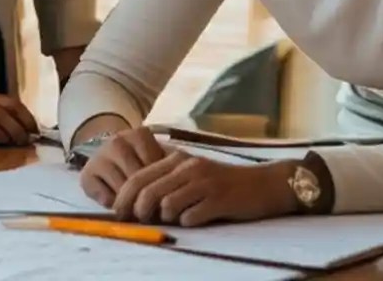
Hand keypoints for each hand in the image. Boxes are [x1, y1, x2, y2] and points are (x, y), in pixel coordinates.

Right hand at [79, 127, 166, 206]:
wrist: (110, 159)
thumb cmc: (141, 163)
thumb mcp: (157, 160)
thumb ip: (166, 171)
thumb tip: (173, 195)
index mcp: (139, 135)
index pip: (154, 165)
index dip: (160, 184)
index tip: (164, 194)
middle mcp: (117, 141)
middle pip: (137, 178)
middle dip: (145, 196)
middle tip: (152, 207)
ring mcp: (99, 156)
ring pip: (122, 189)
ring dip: (130, 202)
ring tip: (136, 206)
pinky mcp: (86, 174)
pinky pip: (105, 197)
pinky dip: (113, 205)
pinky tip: (118, 204)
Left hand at [112, 153, 297, 226]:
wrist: (264, 185)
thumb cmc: (223, 184)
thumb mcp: (192, 175)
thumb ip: (166, 184)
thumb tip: (136, 205)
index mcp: (178, 160)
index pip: (138, 177)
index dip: (123, 197)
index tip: (118, 213)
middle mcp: (188, 168)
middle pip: (148, 191)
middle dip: (138, 211)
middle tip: (139, 221)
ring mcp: (204, 183)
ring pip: (166, 205)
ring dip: (166, 217)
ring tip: (175, 218)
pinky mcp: (219, 199)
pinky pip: (191, 217)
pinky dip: (188, 222)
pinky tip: (195, 219)